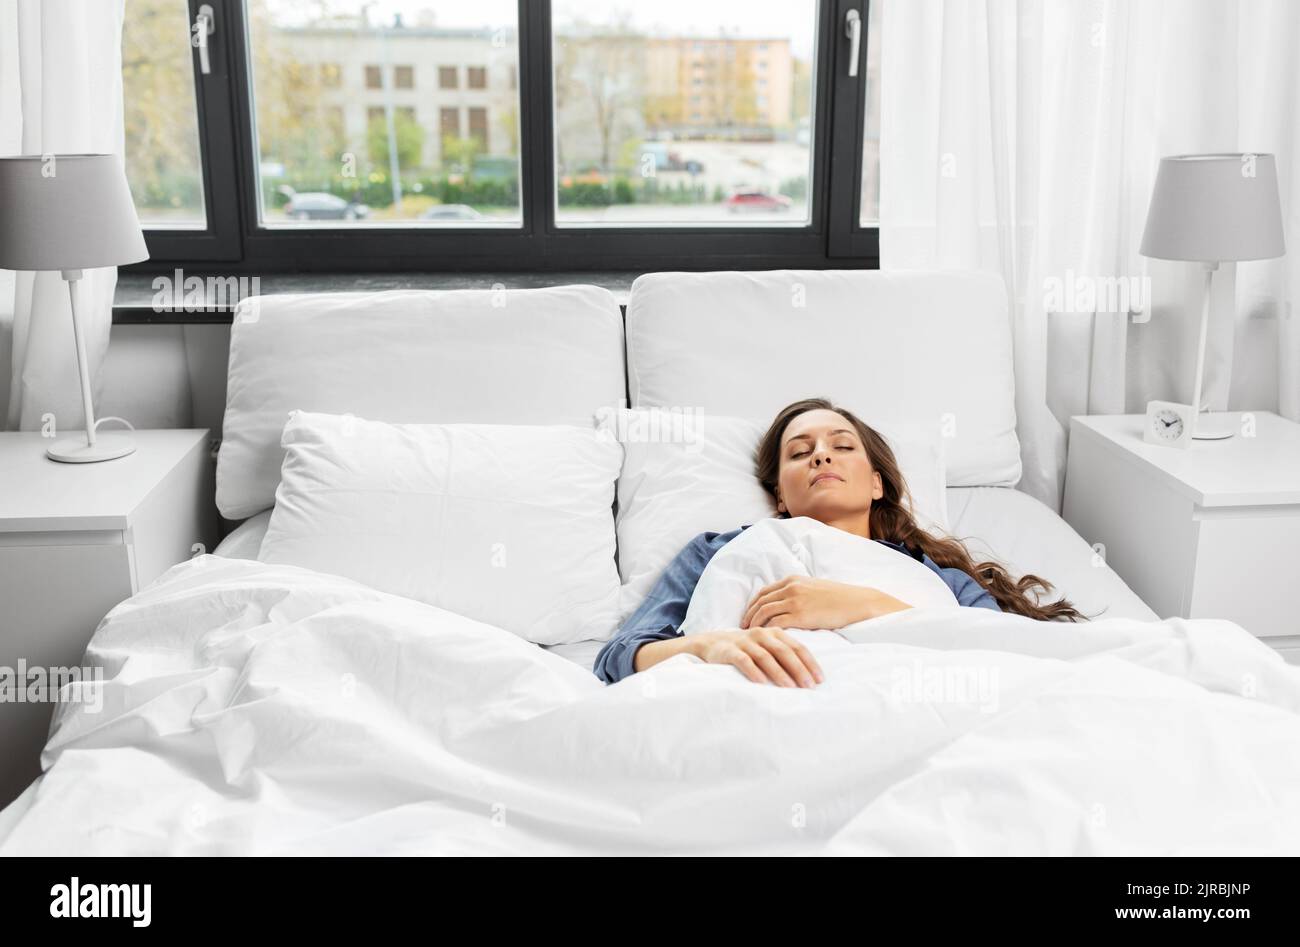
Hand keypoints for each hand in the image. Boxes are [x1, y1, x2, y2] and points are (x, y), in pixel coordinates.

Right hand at [689, 628, 824, 687]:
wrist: (712, 643)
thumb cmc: (747, 649)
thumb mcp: (768, 646)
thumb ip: (785, 654)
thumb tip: (810, 675)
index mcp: (775, 632)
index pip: (797, 647)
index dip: (810, 663)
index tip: (820, 679)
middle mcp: (762, 635)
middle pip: (784, 652)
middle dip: (799, 669)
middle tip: (809, 686)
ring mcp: (746, 642)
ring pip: (766, 657)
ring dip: (780, 673)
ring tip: (790, 688)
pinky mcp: (731, 651)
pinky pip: (744, 661)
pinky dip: (754, 672)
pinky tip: (763, 684)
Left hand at [741, 576, 910, 630]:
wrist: (857, 603)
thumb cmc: (838, 598)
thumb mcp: (814, 588)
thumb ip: (798, 592)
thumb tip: (785, 604)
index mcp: (793, 579)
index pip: (764, 592)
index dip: (752, 604)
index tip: (747, 615)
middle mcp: (791, 587)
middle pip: (760, 601)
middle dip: (749, 615)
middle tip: (743, 628)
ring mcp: (795, 601)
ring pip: (764, 612)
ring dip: (754, 624)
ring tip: (750, 636)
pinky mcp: (801, 615)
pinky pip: (776, 623)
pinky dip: (766, 631)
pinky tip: (765, 640)